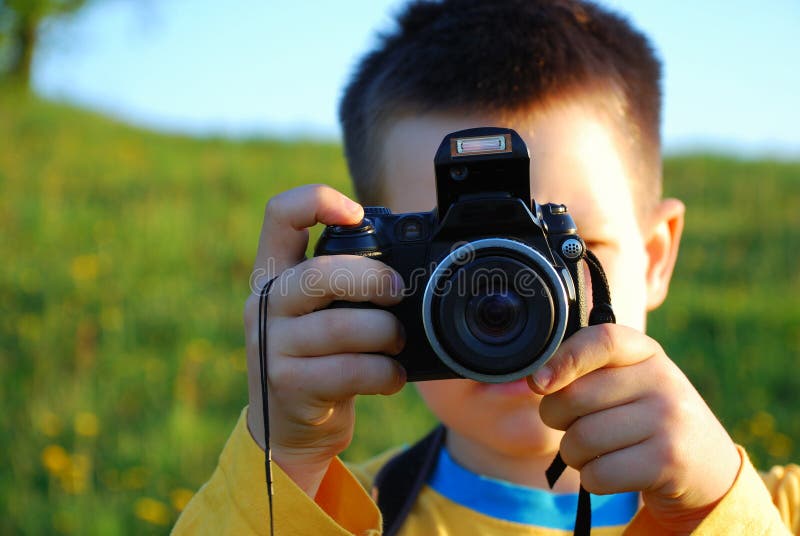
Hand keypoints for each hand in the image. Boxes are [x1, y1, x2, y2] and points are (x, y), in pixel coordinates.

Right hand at [243, 184, 406, 496]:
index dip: (318, 200)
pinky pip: (349, 371)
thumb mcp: (317, 312)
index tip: (357, 214)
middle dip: (373, 280)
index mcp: (273, 273)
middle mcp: (265, 304)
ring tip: (398, 342)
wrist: (287, 429)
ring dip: (385, 333)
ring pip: (340, 328)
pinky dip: (384, 373)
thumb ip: (343, 283)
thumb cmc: (318, 357)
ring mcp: (272, 347)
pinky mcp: (289, 386)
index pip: (280, 215)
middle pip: (319, 273)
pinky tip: (392, 377)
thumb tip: (410, 264)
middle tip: (398, 292)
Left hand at [528, 324, 740, 532]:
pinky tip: (614, 471)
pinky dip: (593, 478)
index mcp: (648, 353)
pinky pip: (597, 473)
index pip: (603, 340)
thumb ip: (589, 371)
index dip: (564, 359)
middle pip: (574, 397)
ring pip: (580, 440)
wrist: (708, 469)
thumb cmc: (648, 418)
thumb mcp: (629, 383)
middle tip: (575, 425)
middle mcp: (663, 380)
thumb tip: (537, 380)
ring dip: (574, 454)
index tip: (539, 382)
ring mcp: (669, 421)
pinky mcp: (668, 462)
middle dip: (558, 419)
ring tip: (598, 451)